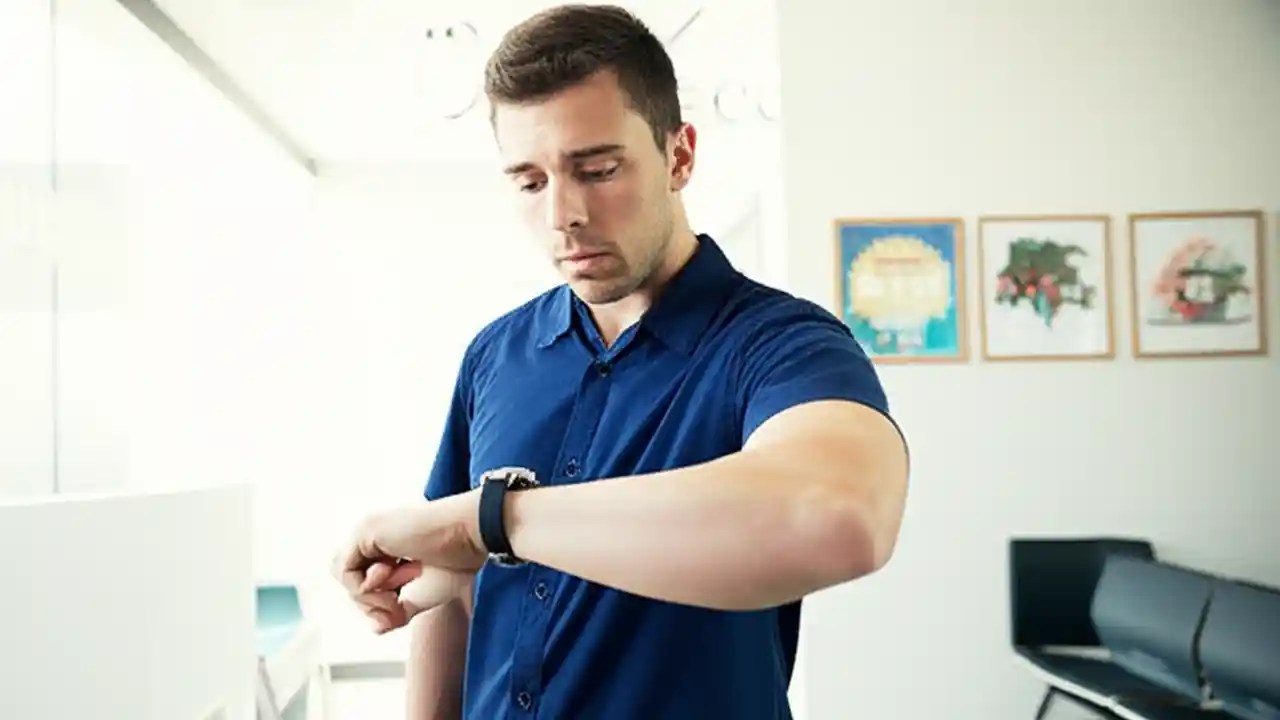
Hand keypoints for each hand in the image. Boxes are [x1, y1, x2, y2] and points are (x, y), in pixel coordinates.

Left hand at [331, 491, 486, 630]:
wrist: (468, 538)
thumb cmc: (455, 562)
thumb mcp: (420, 597)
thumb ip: (395, 611)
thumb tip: (376, 627)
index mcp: (388, 548)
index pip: (362, 583)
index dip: (375, 605)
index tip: (398, 614)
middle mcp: (374, 537)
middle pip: (350, 581)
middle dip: (371, 603)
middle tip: (397, 605)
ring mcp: (369, 532)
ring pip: (345, 577)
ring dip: (370, 596)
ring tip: (398, 590)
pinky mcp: (366, 531)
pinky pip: (345, 571)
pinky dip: (366, 588)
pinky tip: (392, 580)